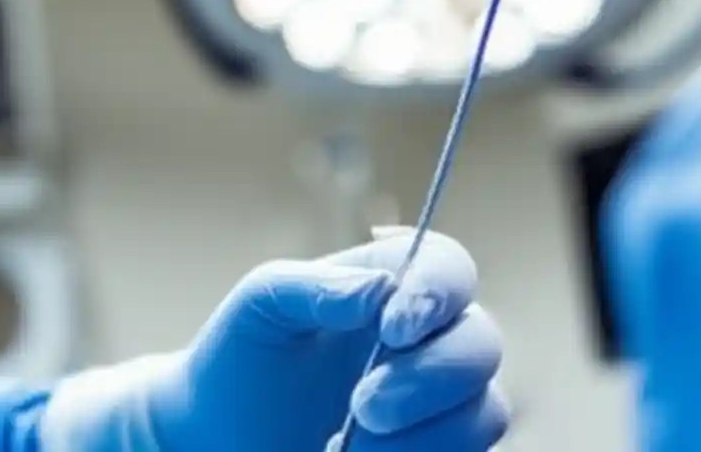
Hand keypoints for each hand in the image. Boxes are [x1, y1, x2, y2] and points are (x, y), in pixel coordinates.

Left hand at [42, 231, 507, 450]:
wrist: (215, 437)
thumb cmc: (240, 359)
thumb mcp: (261, 304)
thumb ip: (317, 284)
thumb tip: (380, 289)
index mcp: (390, 286)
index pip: (449, 266)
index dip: (438, 291)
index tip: (394, 326)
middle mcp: (426, 340)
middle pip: (481, 341)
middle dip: (427, 377)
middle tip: (362, 405)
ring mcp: (437, 402)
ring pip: (485, 411)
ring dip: (425, 434)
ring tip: (353, 444)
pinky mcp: (431, 448)